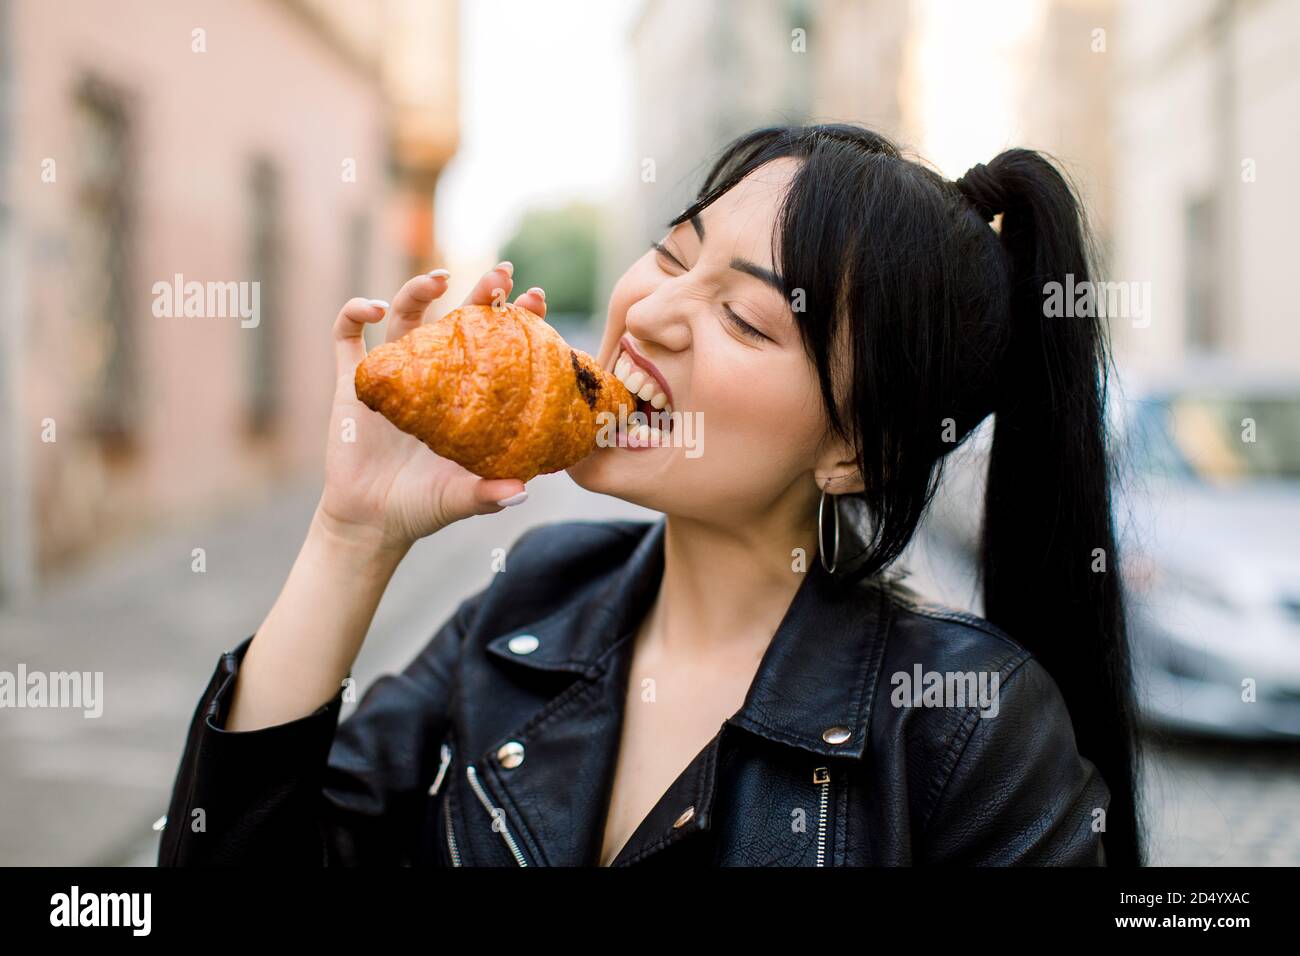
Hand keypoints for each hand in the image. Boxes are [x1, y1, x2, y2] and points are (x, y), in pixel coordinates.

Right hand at [318, 262, 548, 551]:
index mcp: (463, 396)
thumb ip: (487, 495)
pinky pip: (347, 337)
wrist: (370, 522)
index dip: (516, 319)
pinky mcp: (353, 382)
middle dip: (479, 291)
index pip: (496, 345)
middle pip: (456, 319)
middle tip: (501, 273)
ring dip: (419, 290)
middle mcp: (431, 376)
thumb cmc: (423, 508)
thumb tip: (522, 492)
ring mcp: (392, 375)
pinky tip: (374, 308)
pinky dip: (355, 313)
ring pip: (405, 315)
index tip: (536, 300)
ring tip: (440, 278)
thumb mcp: (460, 500)